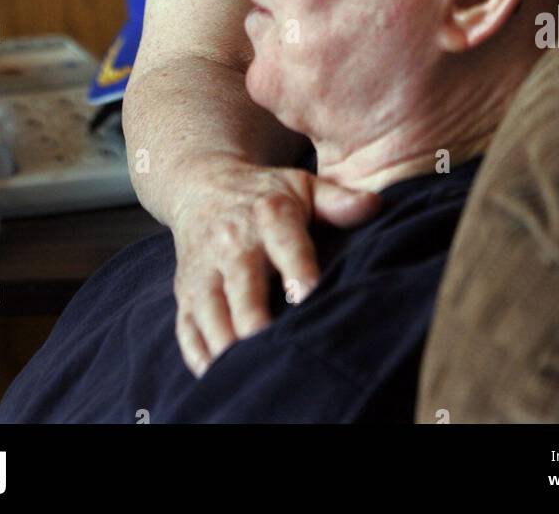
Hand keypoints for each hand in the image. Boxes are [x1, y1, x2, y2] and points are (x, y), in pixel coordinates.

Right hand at [170, 156, 380, 376]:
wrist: (204, 185)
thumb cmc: (265, 194)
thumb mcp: (302, 186)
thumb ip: (337, 200)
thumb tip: (373, 205)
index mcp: (268, 216)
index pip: (286, 245)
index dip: (298, 272)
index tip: (308, 297)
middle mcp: (233, 244)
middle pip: (242, 287)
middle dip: (254, 320)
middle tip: (271, 347)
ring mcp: (205, 270)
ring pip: (209, 311)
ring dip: (224, 342)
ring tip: (244, 368)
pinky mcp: (185, 292)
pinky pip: (187, 327)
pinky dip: (198, 352)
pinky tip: (216, 372)